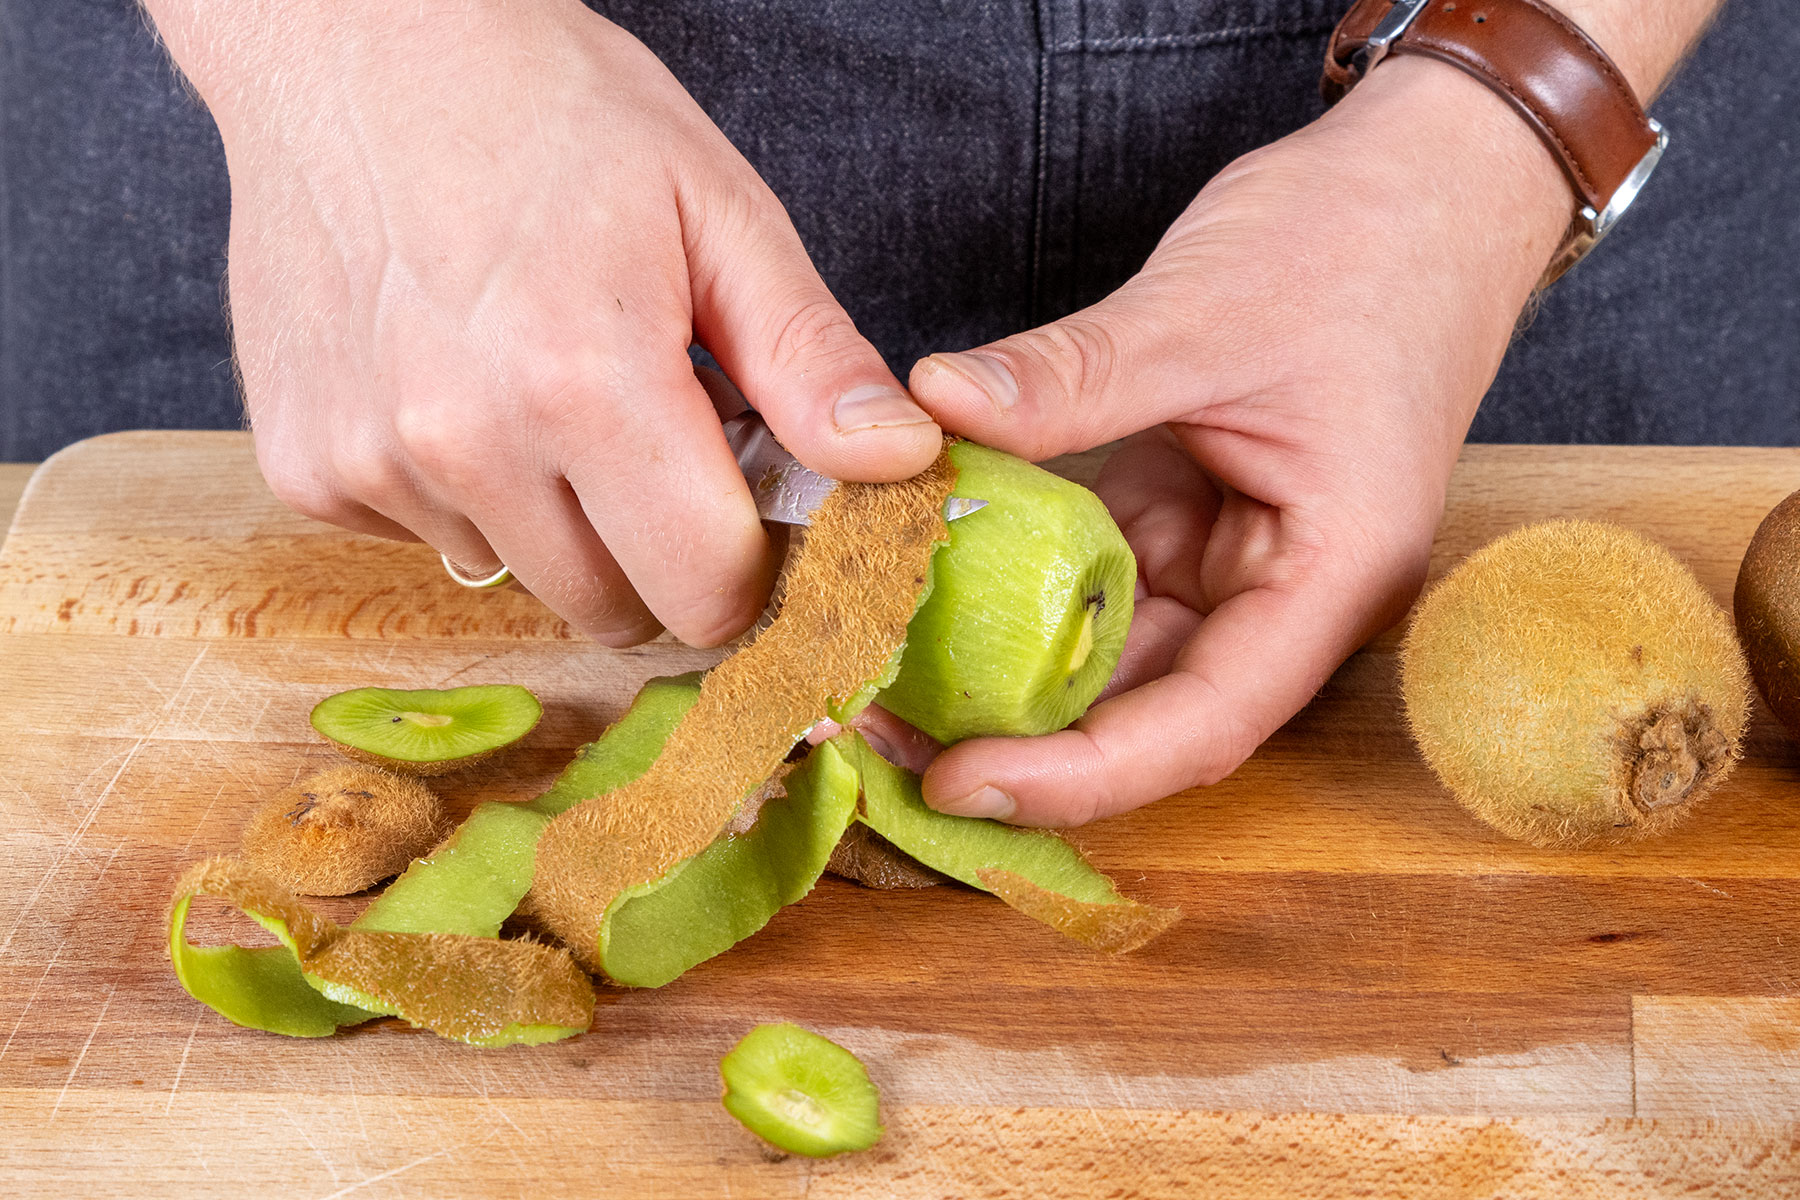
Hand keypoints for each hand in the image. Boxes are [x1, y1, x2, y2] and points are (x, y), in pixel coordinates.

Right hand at [147, 0, 939, 645]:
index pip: (706, 592)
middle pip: (616, 609)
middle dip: (660, 553)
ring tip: (550, 390)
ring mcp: (371, 464)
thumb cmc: (549, 109)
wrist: (354, 44)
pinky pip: (428, 539)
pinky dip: (464, 492)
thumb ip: (810, 356)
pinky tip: (460, 384)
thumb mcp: (717, 210)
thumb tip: (897, 461)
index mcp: (586, 382)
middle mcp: (464, 444)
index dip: (750, 564)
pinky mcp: (304, 469)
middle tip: (655, 437)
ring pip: (521, 577)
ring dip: (559, 522)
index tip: (749, 509)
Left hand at [905, 56, 1572, 825]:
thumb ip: (1072, 377)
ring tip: (883, 682)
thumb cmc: (1363, 244)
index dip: (1082, 774)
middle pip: (1149, 710)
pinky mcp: (1185, 520)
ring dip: (1008, 676)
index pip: (1206, 719)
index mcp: (1333, 574)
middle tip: (881, 738)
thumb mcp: (1205, 310)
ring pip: (1112, 656)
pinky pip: (1092, 581)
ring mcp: (1232, 561)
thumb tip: (932, 408)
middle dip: (1019, 741)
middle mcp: (1284, 593)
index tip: (962, 784)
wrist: (1424, 184)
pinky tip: (929, 591)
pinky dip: (1016, 590)